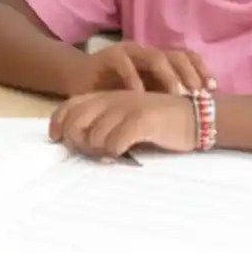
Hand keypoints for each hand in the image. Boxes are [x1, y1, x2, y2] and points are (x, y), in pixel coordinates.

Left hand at [49, 91, 196, 158]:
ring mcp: (127, 108)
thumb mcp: (126, 117)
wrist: (196, 117)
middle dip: (76, 140)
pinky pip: (116, 141)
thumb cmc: (158, 123)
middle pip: (76, 121)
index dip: (58, 122)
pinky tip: (122, 154)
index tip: (56, 138)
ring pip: (94, 135)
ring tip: (109, 155)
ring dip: (98, 150)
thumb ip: (104, 123)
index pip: (70, 105)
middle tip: (89, 152)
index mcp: (107, 97)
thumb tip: (76, 142)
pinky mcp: (142, 120)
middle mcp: (113, 100)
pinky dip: (114, 151)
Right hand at [73, 42, 215, 95]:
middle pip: (176, 55)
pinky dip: (134, 79)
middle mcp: (147, 53)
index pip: (188, 58)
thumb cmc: (115, 92)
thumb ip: (164, 99)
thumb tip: (197, 114)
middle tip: (198, 93)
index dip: (202, 70)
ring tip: (176, 94)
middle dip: (190, 73)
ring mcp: (129, 52)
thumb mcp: (145, 97)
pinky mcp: (108, 56)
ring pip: (155, 57)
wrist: (80, 82)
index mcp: (160, 60)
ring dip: (168, 75)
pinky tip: (140, 95)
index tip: (213, 90)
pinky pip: (125, 64)